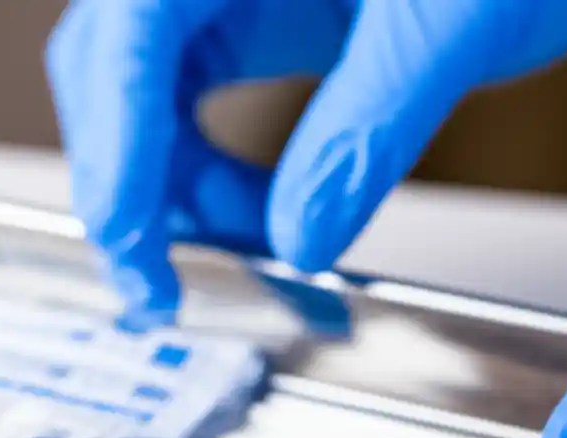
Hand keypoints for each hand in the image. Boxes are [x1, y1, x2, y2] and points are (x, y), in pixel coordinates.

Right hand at [46, 0, 566, 324]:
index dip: (119, 136)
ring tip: (243, 253)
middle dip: (129, 182)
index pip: (135, 31)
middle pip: (114, 69)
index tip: (128, 232)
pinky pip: (191, 107)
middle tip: (161, 283)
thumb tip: (297, 240)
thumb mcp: (452, 27)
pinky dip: (208, 177)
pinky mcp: (258, 23)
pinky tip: (254, 220)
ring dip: (170, 192)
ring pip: (142, 97)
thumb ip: (366, 132)